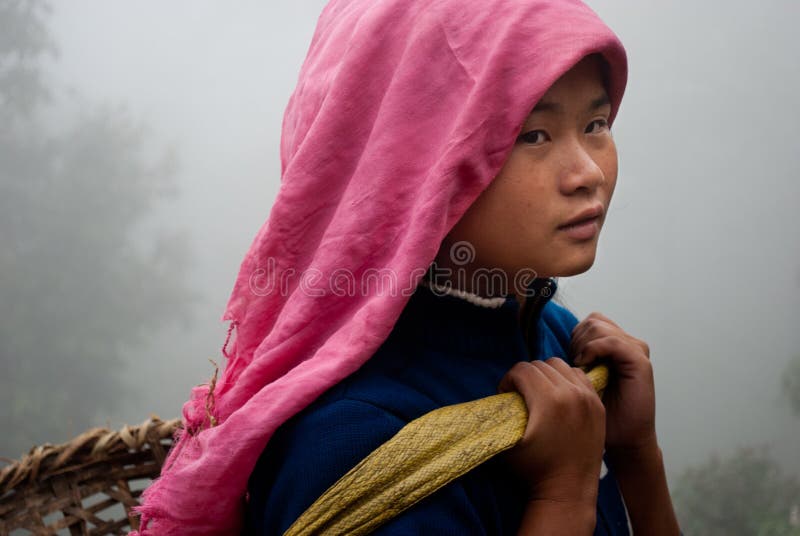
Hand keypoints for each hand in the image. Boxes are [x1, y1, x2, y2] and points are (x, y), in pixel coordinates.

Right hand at [498, 359, 605, 504]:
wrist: (569, 491)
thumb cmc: (535, 469)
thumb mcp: (510, 440)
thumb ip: (502, 412)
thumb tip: (499, 395)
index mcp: (548, 400)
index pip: (522, 370)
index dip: (508, 381)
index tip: (506, 396)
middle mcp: (571, 393)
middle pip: (540, 365)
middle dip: (526, 376)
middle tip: (521, 395)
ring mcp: (588, 398)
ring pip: (561, 366)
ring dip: (547, 375)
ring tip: (541, 393)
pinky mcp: (598, 405)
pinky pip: (580, 376)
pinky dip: (567, 380)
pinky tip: (560, 397)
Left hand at [569, 312, 656, 451]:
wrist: (623, 437)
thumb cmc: (601, 413)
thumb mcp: (581, 380)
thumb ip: (576, 359)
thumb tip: (548, 348)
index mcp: (616, 346)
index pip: (589, 323)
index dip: (574, 338)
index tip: (570, 361)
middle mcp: (628, 344)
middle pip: (592, 321)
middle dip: (576, 340)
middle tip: (575, 366)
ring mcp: (636, 351)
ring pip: (598, 327)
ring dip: (582, 345)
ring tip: (580, 368)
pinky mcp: (640, 362)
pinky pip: (611, 342)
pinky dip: (593, 349)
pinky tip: (584, 365)